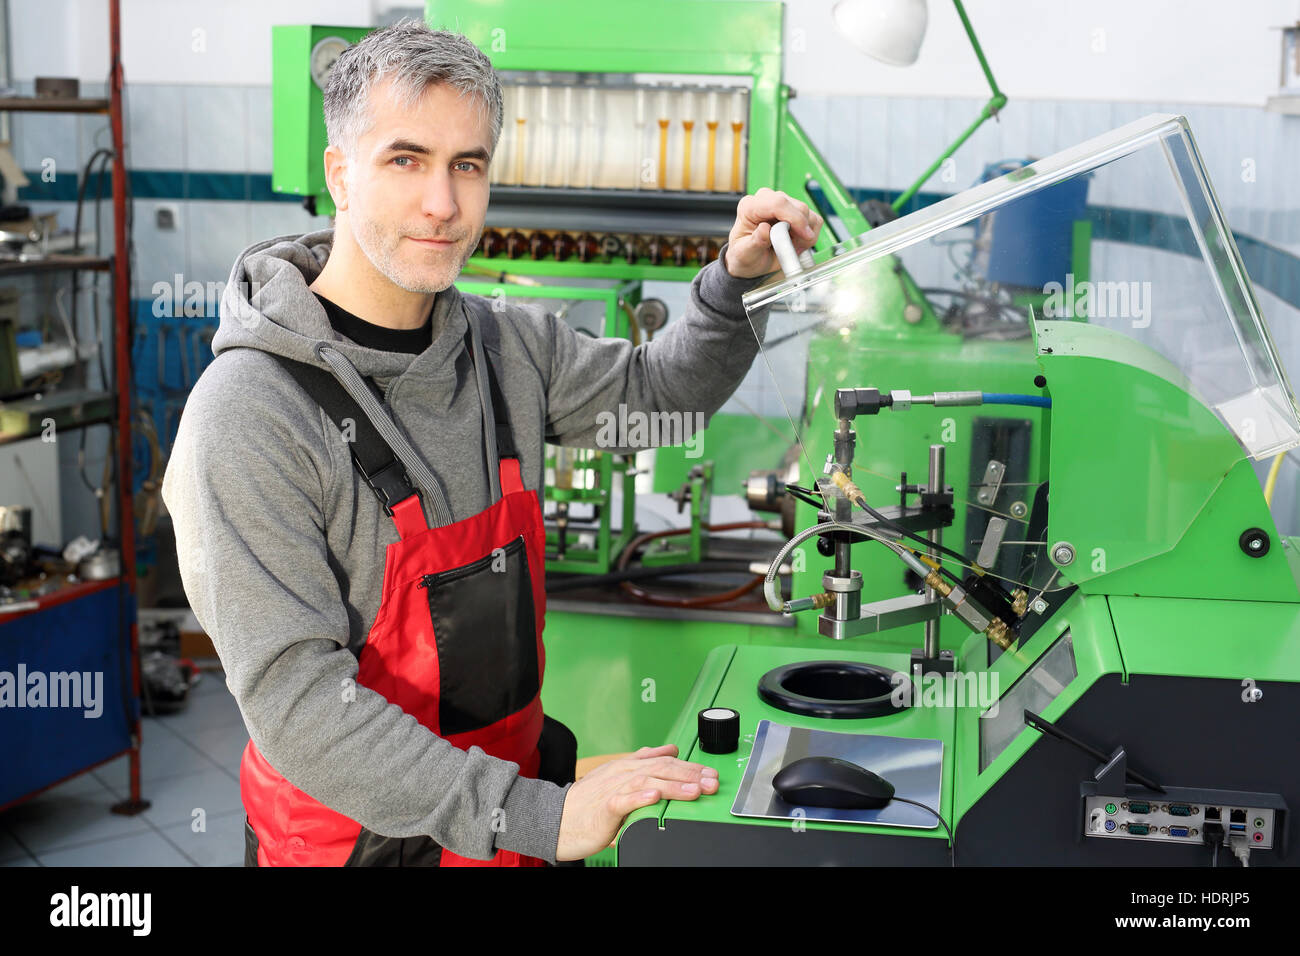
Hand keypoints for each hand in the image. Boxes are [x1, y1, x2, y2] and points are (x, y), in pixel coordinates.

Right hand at [555, 744, 718, 860]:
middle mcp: (623, 773)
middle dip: (690, 774)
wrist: (557, 819)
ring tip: (695, 791)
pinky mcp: (604, 807)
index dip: (690, 766)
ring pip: (647, 781)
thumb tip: (670, 748)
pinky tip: (655, 796)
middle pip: (661, 768)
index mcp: (628, 766)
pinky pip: (624, 800)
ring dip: (674, 785)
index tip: (711, 774)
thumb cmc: (588, 802)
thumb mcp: (618, 775)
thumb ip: (645, 761)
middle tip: (712, 782)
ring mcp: (613, 789)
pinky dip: (640, 797)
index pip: (665, 761)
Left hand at [723, 187, 823, 278]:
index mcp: (749, 207)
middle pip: (797, 207)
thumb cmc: (745, 255)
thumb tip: (765, 229)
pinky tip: (796, 242)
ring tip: (791, 247)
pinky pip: (813, 219)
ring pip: (807, 213)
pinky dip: (809, 234)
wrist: (750, 259)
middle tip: (792, 249)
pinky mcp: (793, 210)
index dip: (795, 219)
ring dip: (805, 234)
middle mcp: (766, 200)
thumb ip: (755, 242)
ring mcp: (781, 203)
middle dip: (801, 231)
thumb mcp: (745, 254)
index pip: (778, 203)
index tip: (805, 236)